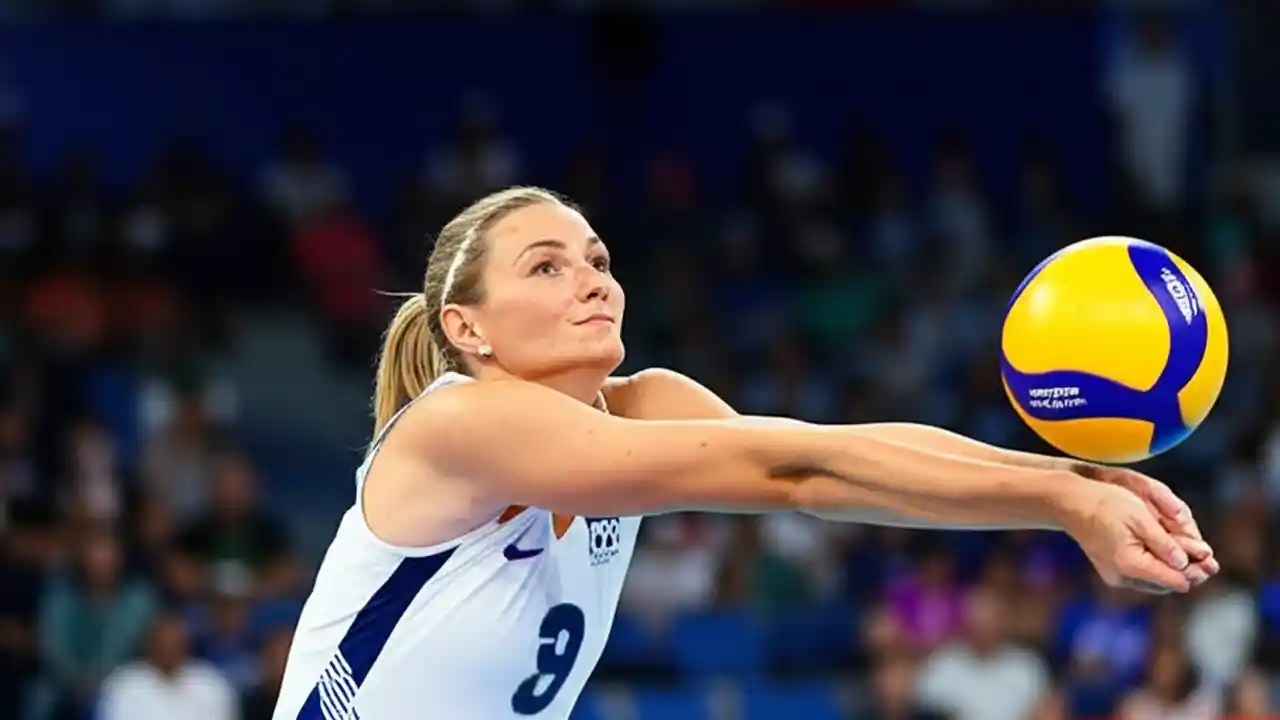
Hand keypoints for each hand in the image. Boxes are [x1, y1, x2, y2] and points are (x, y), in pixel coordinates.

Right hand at [1061, 481, 1199, 594]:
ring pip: (1156, 582)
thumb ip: (1165, 543)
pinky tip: (1171, 557)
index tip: (1211, 561)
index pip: (1173, 580)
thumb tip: (1185, 563)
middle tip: (1210, 563)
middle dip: (1188, 572)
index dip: (1195, 571)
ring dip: (1175, 570)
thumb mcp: (1140, 518)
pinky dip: (1159, 567)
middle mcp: (1122, 577)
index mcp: (1130, 565)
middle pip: (1166, 584)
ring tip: (1195, 559)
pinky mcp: (1113, 571)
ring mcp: (1116, 576)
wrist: (1071, 503)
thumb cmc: (1106, 504)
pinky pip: (1144, 576)